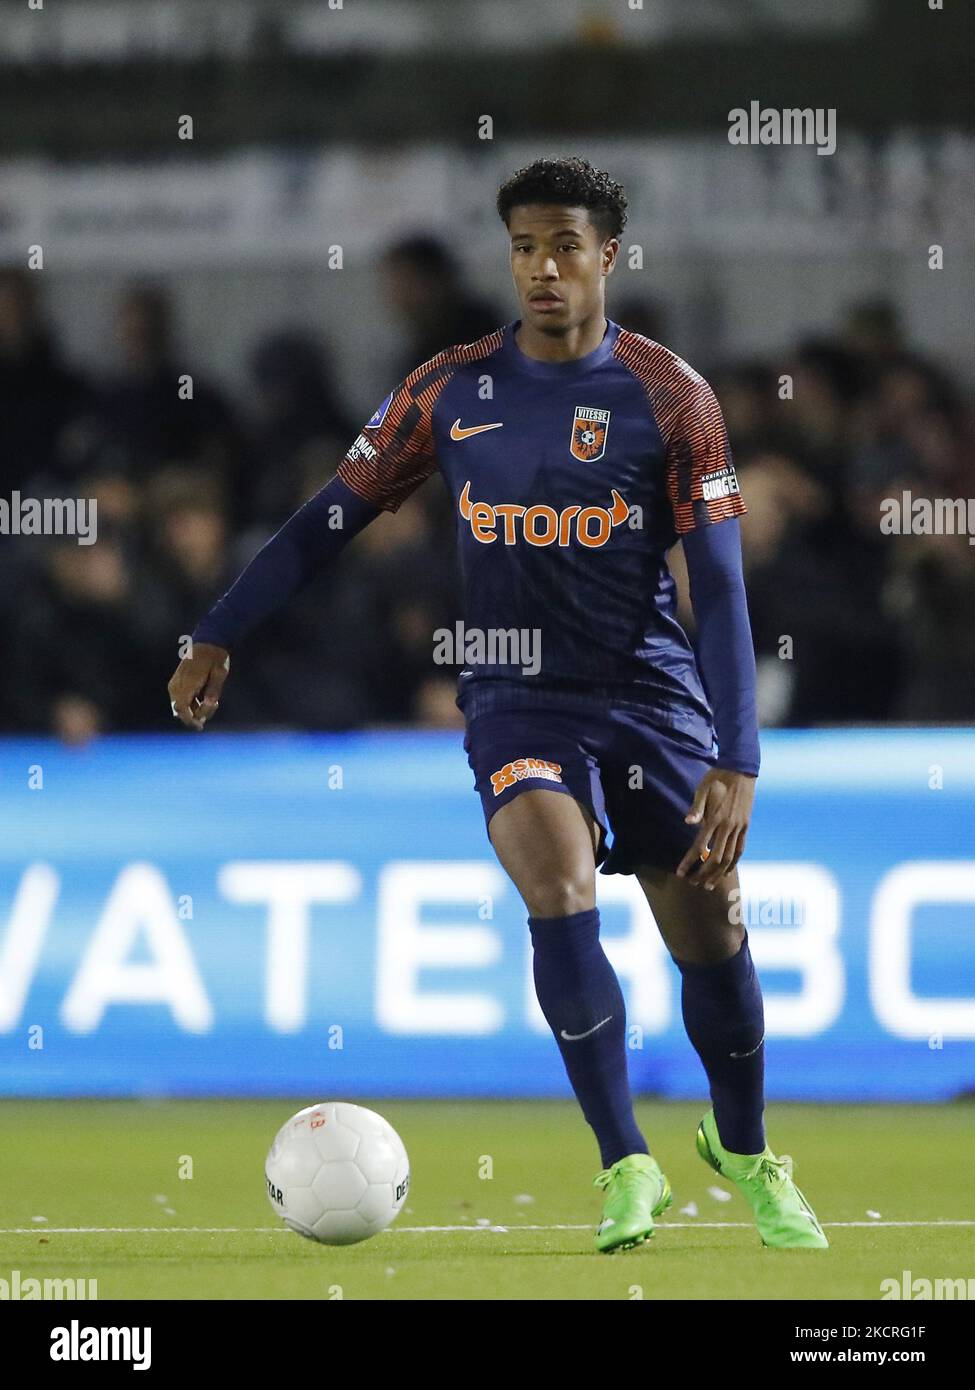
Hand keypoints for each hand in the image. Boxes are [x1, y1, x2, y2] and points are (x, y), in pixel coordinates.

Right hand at [168, 642, 229, 729]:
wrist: (208, 643)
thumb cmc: (215, 658)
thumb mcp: (219, 673)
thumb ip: (214, 690)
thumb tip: (209, 704)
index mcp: (185, 683)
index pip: (182, 709)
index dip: (190, 720)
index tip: (200, 727)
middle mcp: (176, 685)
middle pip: (180, 711)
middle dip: (196, 715)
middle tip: (214, 705)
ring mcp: (175, 684)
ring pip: (181, 707)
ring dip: (195, 709)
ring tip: (213, 700)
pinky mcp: (178, 683)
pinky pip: (182, 700)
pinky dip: (193, 703)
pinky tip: (206, 697)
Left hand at [676, 768, 755, 888]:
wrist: (741, 769)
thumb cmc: (717, 778)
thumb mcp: (702, 789)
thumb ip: (696, 808)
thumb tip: (687, 822)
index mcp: (715, 818)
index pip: (700, 846)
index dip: (689, 862)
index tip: (681, 873)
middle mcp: (728, 825)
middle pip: (715, 858)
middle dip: (703, 874)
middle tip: (693, 883)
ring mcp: (739, 827)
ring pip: (729, 857)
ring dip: (718, 874)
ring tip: (708, 885)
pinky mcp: (745, 826)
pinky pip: (740, 849)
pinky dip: (733, 863)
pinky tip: (726, 872)